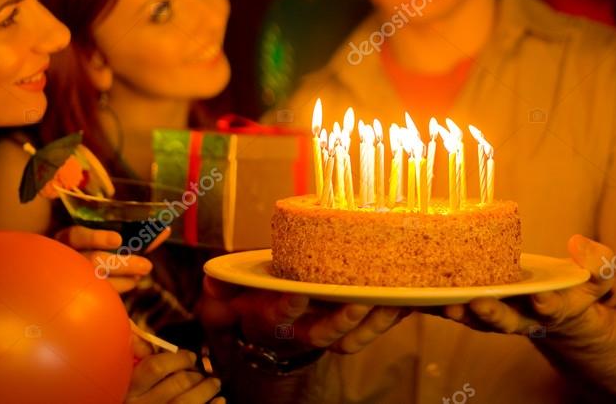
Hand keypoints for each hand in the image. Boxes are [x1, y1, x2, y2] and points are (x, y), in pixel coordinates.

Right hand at [54, 225, 169, 293]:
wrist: (58, 269)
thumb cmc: (88, 243)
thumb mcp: (99, 232)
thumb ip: (127, 231)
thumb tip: (163, 231)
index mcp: (67, 237)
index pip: (77, 236)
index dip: (97, 237)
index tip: (118, 240)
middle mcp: (65, 256)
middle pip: (93, 262)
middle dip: (122, 264)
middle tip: (147, 266)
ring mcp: (68, 275)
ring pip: (96, 281)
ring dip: (124, 279)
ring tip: (142, 274)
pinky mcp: (74, 290)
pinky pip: (99, 293)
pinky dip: (119, 287)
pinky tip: (131, 282)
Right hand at [126, 335, 223, 403]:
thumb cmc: (125, 396)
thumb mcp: (123, 379)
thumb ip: (132, 356)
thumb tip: (139, 338)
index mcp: (128, 388)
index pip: (155, 366)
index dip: (178, 358)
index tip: (191, 356)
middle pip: (177, 384)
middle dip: (195, 375)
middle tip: (202, 373)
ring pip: (186, 402)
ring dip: (206, 390)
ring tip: (214, 383)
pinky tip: (220, 400)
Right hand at [199, 277, 408, 355]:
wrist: (280, 316)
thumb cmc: (259, 297)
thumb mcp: (234, 293)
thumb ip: (223, 286)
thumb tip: (211, 279)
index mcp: (274, 318)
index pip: (279, 317)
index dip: (288, 308)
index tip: (298, 293)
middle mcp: (303, 329)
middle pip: (324, 333)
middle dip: (342, 322)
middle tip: (359, 303)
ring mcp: (329, 330)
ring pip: (353, 336)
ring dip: (373, 322)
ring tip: (390, 301)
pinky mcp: (354, 326)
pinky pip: (373, 328)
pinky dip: (389, 316)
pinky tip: (404, 298)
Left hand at [439, 234, 613, 335]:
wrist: (554, 315)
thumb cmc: (575, 290)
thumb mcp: (595, 279)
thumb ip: (598, 265)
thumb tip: (581, 245)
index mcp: (555, 311)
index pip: (553, 310)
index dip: (548, 306)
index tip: (543, 300)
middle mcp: (523, 318)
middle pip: (506, 321)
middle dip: (493, 313)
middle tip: (479, 303)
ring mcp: (497, 316)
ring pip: (476, 319)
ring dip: (460, 312)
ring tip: (444, 303)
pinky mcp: (476, 310)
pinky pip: (456, 309)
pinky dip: (438, 305)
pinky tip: (420, 296)